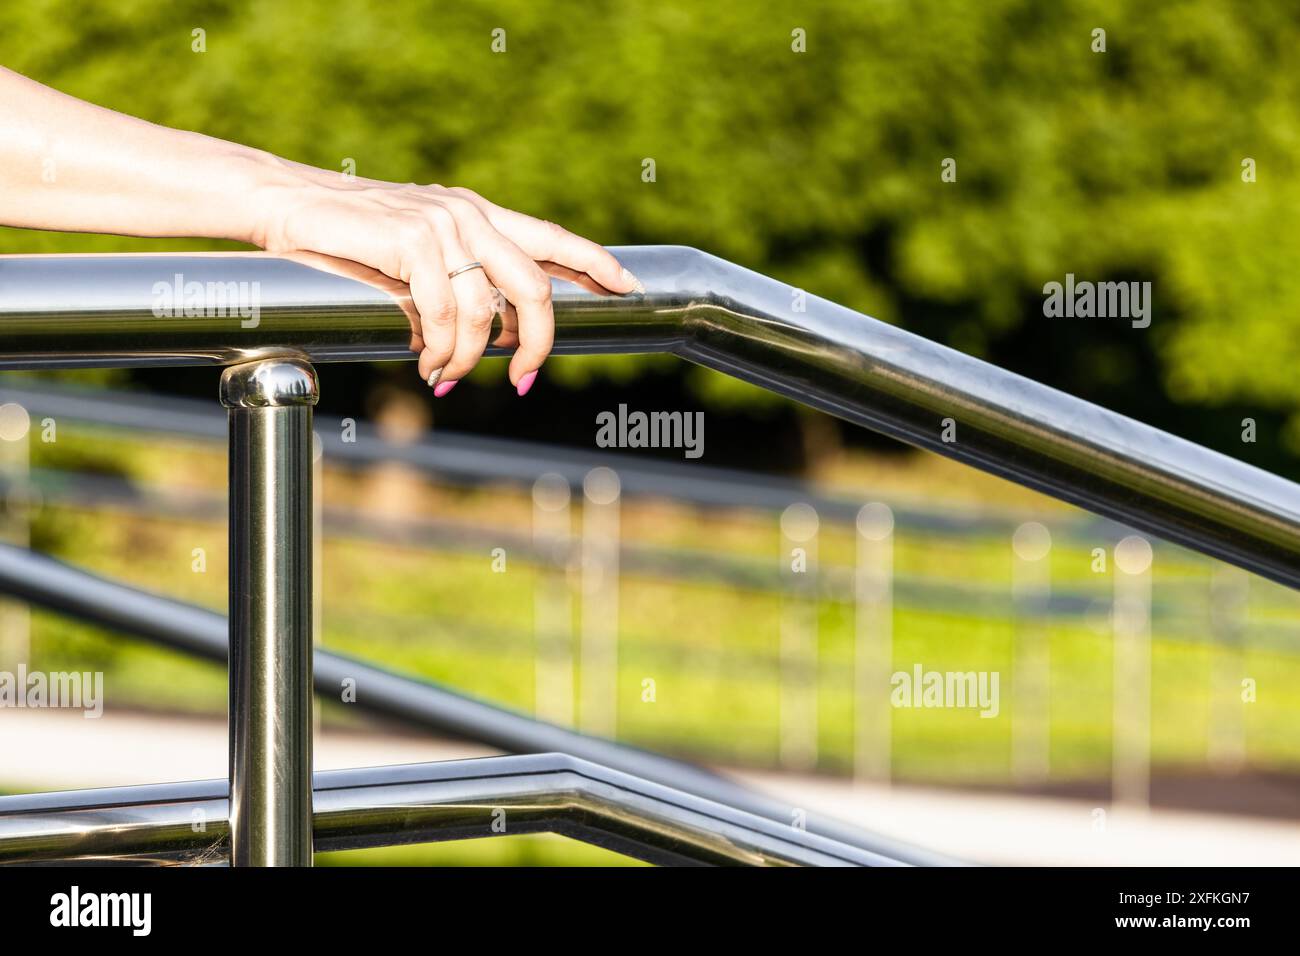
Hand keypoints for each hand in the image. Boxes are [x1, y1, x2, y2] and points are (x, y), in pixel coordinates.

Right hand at [257, 176, 641, 394]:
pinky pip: (445, 313)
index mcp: (478, 212)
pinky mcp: (412, 241)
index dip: (594, 261)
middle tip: (522, 378)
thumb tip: (488, 329)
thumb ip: (457, 272)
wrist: (287, 203)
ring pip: (485, 311)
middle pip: (534, 286)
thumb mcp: (416, 249)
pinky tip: (426, 363)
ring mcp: (443, 224)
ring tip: (444, 376)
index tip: (628, 286)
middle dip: (537, 341)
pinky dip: (440, 349)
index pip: (550, 236)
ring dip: (468, 358)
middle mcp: (469, 213)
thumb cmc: (349, 237)